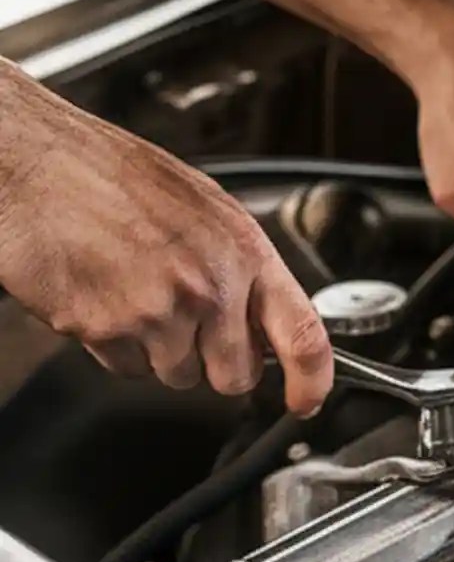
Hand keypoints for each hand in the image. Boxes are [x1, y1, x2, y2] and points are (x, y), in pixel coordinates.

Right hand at [0, 60, 331, 415]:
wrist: (32, 161)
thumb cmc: (111, 174)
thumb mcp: (205, 209)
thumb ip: (242, 267)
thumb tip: (267, 321)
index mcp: (244, 250)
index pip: (304, 335)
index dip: (312, 381)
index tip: (306, 400)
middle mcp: (209, 284)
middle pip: (236, 376)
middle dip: (216, 364)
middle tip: (187, 324)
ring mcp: (159, 311)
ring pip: (178, 376)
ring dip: (158, 350)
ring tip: (132, 290)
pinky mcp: (107, 330)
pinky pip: (127, 369)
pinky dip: (115, 345)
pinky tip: (103, 294)